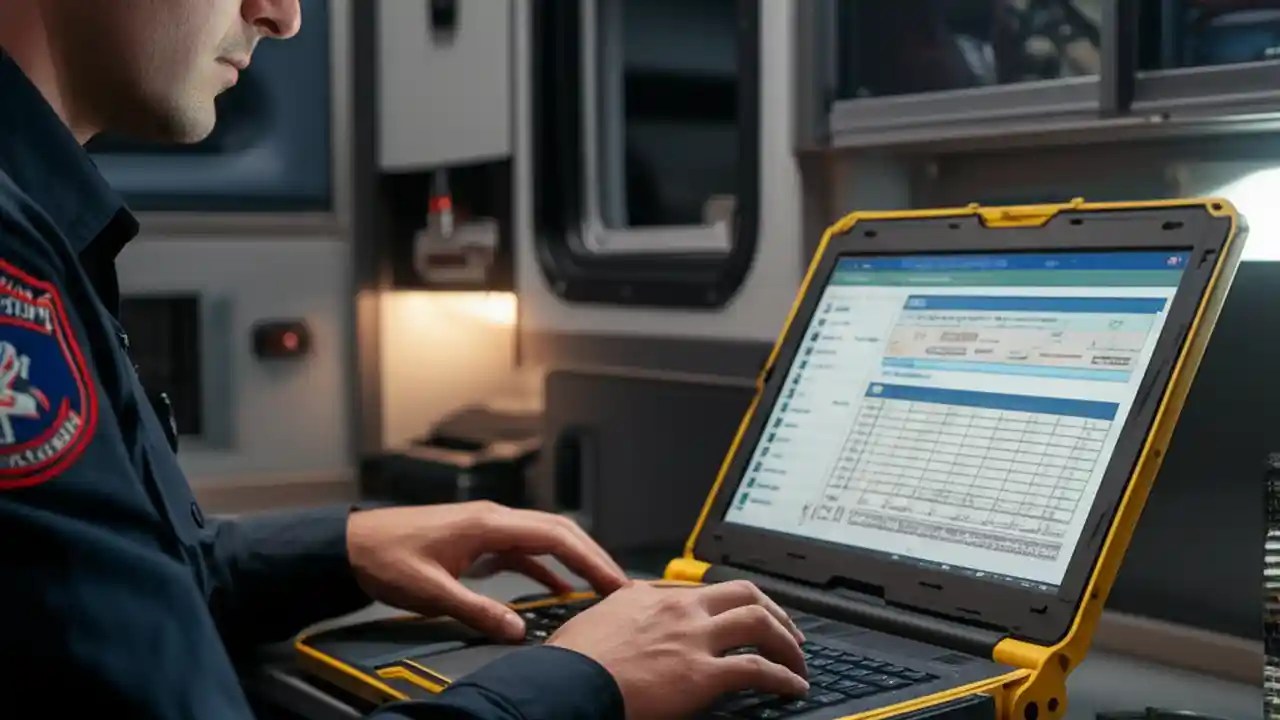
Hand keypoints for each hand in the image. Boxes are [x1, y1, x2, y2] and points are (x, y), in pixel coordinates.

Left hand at [346, 502, 626, 640]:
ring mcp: (487, 528)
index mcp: (488, 523)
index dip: (589, 558)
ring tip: (596, 587)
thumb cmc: (385, 557)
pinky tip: (556, 589)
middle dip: (591, 557)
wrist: (351, 545)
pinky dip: (545, 568)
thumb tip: (516, 630)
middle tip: (618, 584)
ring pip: (543, 540)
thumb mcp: (431, 591)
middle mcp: (493, 520)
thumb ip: (477, 610)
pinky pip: (523, 551)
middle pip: (558, 532)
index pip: (554, 536)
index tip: (612, 580)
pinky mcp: (478, 541)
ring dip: (572, 562)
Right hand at [548, 580, 808, 718]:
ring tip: (797, 660)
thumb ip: (619, 614)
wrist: (566, 684)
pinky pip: (758, 669)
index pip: (706, 589)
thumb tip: (622, 618)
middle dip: (774, 612)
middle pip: (745, 594)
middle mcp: (679, 608)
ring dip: (787, 642)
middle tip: (787, 632)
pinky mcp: (702, 673)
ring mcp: (693, 638)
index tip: (744, 615)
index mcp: (651, 594)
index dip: (734, 602)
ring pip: (760, 623)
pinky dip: (783, 677)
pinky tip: (792, 687)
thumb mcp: (595, 621)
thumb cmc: (572, 663)